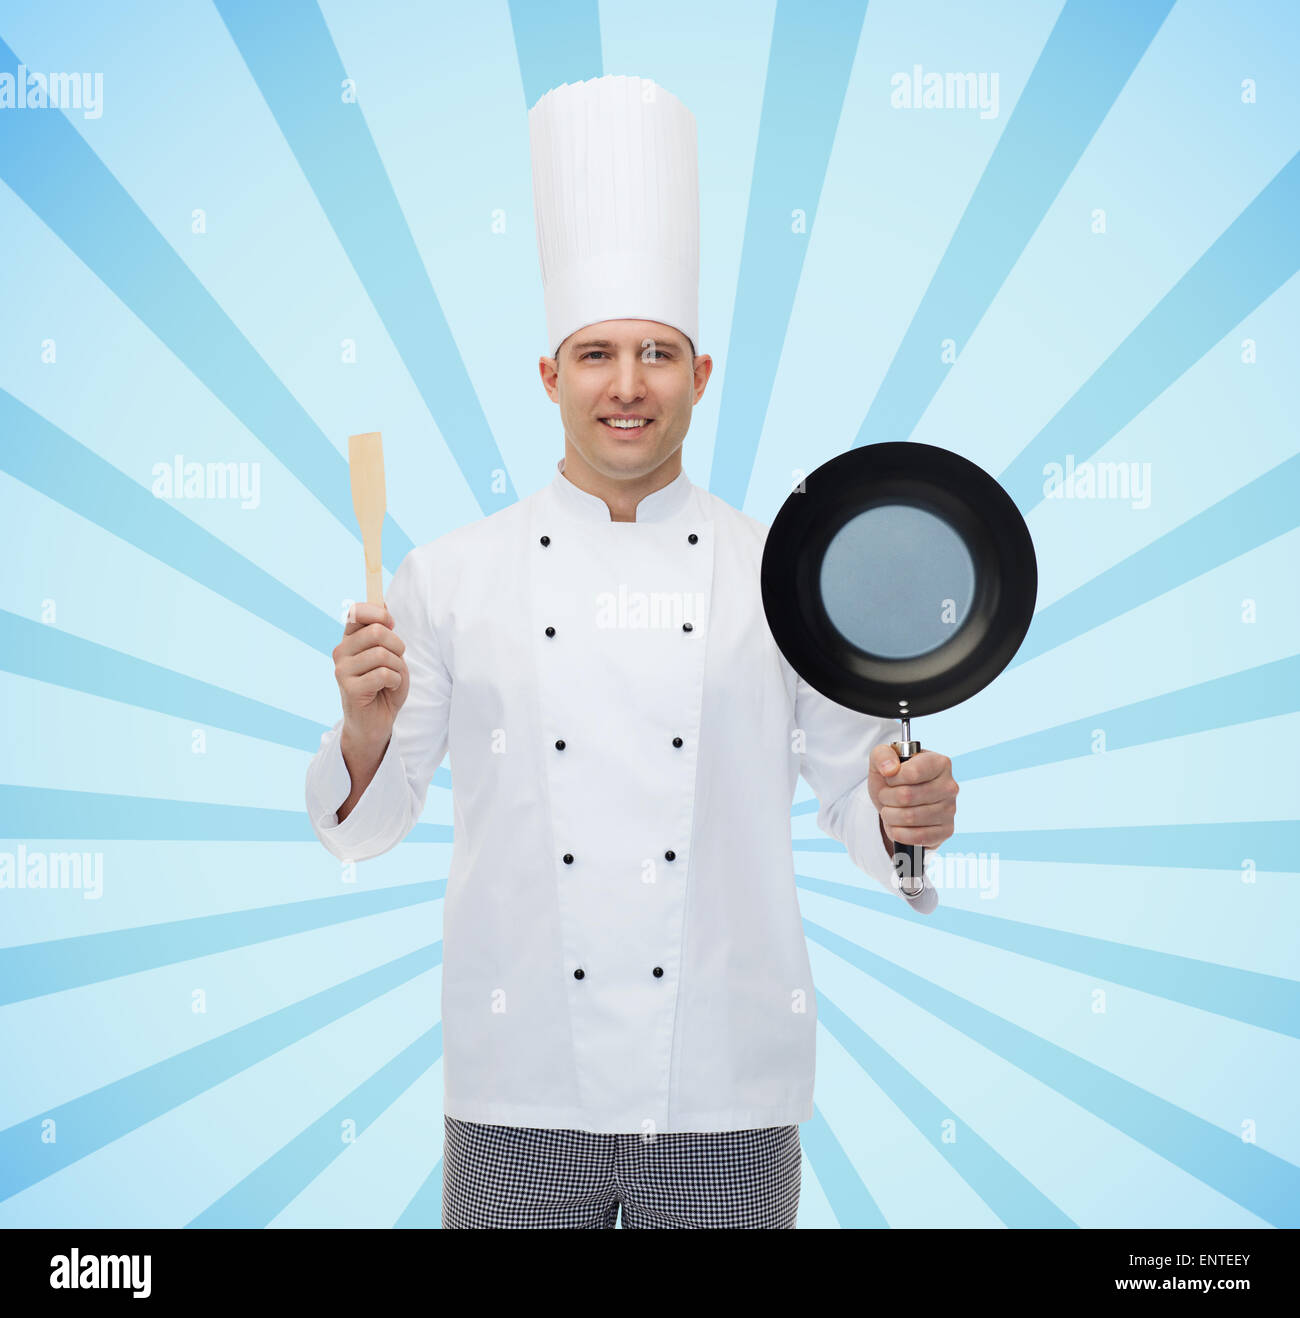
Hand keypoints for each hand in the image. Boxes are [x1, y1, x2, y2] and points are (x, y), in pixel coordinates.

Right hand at [333, 601, 408, 753]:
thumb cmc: (384, 686)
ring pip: (382, 654)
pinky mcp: (349, 688)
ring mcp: (342, 670)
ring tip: (393, 679)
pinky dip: (395, 681)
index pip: (357, 611)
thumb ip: (383, 630)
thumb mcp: (389, 654)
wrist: (376, 722)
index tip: (391, 624)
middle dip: (397, 645)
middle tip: (398, 660)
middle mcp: (341, 652)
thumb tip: (381, 600)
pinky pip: (383, 674)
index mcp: (349, 640)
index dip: (379, 613)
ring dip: (397, 668)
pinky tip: (389, 689)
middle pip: (376, 632)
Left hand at [867, 743, 957, 850]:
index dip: (892, 779)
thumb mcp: (882, 760)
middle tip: (885, 796)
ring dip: (890, 815)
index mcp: (940, 763)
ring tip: (890, 809)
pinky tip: (897, 825)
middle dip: (887, 798)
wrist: (897, 804)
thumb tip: (890, 769)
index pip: (912, 773)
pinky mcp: (946, 830)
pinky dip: (899, 832)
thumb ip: (882, 755)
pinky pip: (917, 837)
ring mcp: (950, 810)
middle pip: (907, 796)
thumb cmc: (892, 778)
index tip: (889, 778)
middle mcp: (950, 786)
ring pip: (909, 817)